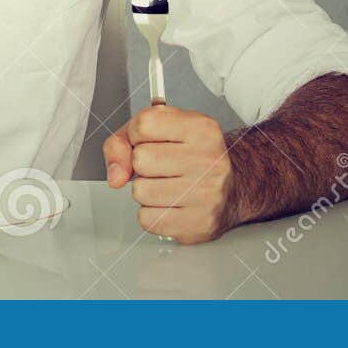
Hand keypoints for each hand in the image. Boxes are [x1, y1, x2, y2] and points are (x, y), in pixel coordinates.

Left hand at [102, 101, 237, 244]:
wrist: (232, 189)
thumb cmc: (190, 156)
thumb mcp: (160, 131)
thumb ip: (124, 141)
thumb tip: (115, 175)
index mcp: (200, 128)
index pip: (143, 124)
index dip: (136, 134)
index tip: (148, 140)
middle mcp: (208, 159)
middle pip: (140, 159)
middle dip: (141, 165)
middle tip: (161, 166)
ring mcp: (206, 193)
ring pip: (140, 191)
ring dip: (145, 190)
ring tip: (166, 185)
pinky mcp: (199, 224)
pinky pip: (148, 219)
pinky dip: (152, 214)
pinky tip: (170, 205)